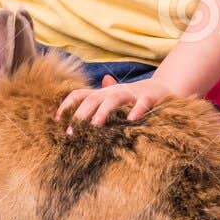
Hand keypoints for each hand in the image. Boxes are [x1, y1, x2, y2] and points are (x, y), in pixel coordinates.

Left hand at [55, 76, 174, 130]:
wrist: (162, 88)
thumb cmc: (132, 99)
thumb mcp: (111, 101)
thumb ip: (94, 107)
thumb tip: (72, 114)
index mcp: (104, 94)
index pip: (80, 95)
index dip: (67, 105)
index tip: (56, 121)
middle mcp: (115, 92)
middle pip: (93, 98)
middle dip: (80, 113)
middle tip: (71, 132)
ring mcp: (132, 94)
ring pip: (114, 98)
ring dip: (103, 111)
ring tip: (95, 125)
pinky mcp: (150, 97)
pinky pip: (143, 102)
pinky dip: (137, 110)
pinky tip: (131, 120)